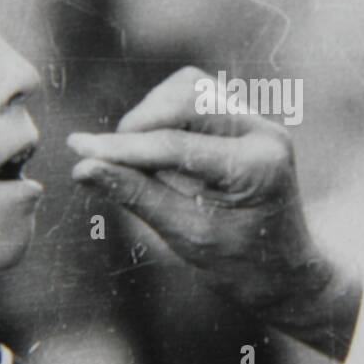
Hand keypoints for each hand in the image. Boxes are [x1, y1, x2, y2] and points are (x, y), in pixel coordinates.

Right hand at [67, 66, 358, 353]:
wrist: (286, 274)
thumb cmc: (241, 266)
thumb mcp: (186, 235)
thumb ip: (135, 195)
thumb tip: (82, 168)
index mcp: (257, 166)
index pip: (177, 144)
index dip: (122, 148)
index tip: (78, 148)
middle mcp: (264, 134)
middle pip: (187, 95)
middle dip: (142, 121)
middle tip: (111, 157)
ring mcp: (259, 124)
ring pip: (190, 89)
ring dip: (153, 116)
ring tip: (136, 159)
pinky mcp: (246, 123)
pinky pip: (198, 100)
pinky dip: (166, 118)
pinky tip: (156, 153)